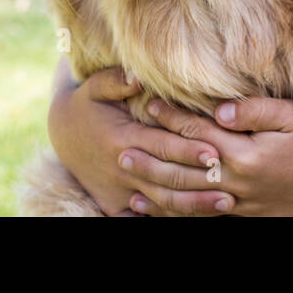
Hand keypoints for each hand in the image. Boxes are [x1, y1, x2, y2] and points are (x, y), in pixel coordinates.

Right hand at [47, 66, 232, 216]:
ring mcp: (118, 191)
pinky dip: (169, 218)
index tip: (214, 152)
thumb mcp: (95, 86)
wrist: (62, 134)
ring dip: (194, 205)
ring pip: (161, 202)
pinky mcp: (114, 205)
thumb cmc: (87, 105)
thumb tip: (139, 74)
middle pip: (167, 179)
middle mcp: (122, 168)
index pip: (162, 146)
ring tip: (226, 203)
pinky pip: (145, 216)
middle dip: (200, 182)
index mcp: (123, 138)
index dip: (188, 150)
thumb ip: (117, 79)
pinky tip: (198, 217)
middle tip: (231, 185)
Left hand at [120, 97, 292, 215]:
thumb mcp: (292, 116)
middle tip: (120, 148)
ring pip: (189, 199)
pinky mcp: (247, 215)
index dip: (173, 117)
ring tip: (130, 179)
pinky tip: (159, 207)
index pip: (200, 133)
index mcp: (247, 154)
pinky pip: (204, 215)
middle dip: (152, 158)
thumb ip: (253, 110)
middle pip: (185, 170)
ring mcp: (241, 203)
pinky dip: (178, 211)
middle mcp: (239, 183)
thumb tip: (217, 107)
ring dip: (157, 189)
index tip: (148, 104)